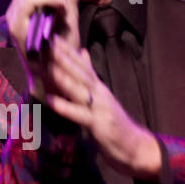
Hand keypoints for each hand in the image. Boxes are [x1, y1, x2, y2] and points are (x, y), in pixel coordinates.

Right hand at [5, 0, 82, 102]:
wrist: (57, 78)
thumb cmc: (62, 50)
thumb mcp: (69, 14)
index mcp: (24, 4)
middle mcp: (15, 9)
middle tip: (63, 3)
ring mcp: (14, 18)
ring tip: (62, 8)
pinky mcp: (17, 27)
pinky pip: (29, 0)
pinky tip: (60, 9)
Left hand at [44, 36, 162, 179]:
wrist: (135, 147)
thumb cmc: (114, 124)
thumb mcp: (101, 96)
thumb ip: (90, 76)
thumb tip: (83, 53)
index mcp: (98, 88)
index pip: (81, 65)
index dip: (68, 50)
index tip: (53, 36)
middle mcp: (100, 94)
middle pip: (80, 73)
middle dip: (64, 57)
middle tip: (49, 41)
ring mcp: (100, 109)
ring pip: (80, 90)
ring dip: (64, 77)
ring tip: (49, 65)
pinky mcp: (99, 125)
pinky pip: (79, 115)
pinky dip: (65, 107)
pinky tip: (51, 100)